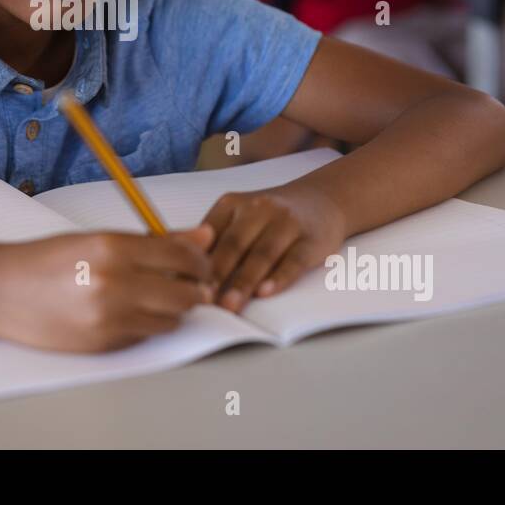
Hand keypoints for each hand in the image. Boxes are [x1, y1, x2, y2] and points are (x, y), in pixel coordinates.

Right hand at [0, 227, 215, 352]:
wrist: (1, 291)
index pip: (182, 258)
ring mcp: (108, 318)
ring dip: (173, 311)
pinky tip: (129, 312)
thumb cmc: (47, 260)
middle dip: (195, 290)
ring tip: (157, 298)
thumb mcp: (99, 239)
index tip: (201, 265)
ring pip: (170, 320)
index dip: (200, 262)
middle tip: (191, 285)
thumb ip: (156, 240)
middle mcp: (114, 283)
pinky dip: (146, 326)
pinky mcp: (103, 344)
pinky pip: (145, 336)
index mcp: (113, 247)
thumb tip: (203, 235)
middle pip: (185, 294)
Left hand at [192, 184, 346, 312]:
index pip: (209, 233)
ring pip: (262, 254)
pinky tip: (265, 293)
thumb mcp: (239, 216)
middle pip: (234, 244)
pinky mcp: (312, 239)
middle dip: (216, 275)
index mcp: (232, 203)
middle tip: (202, 299)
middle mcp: (259, 208)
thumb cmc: (271, 217)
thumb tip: (182, 274)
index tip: (183, 284)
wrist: (323, 199)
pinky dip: (278, 278)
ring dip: (243, 282)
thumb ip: (213, 239)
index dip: (195, 260)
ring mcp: (287, 222)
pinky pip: (294, 260)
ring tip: (229, 305)